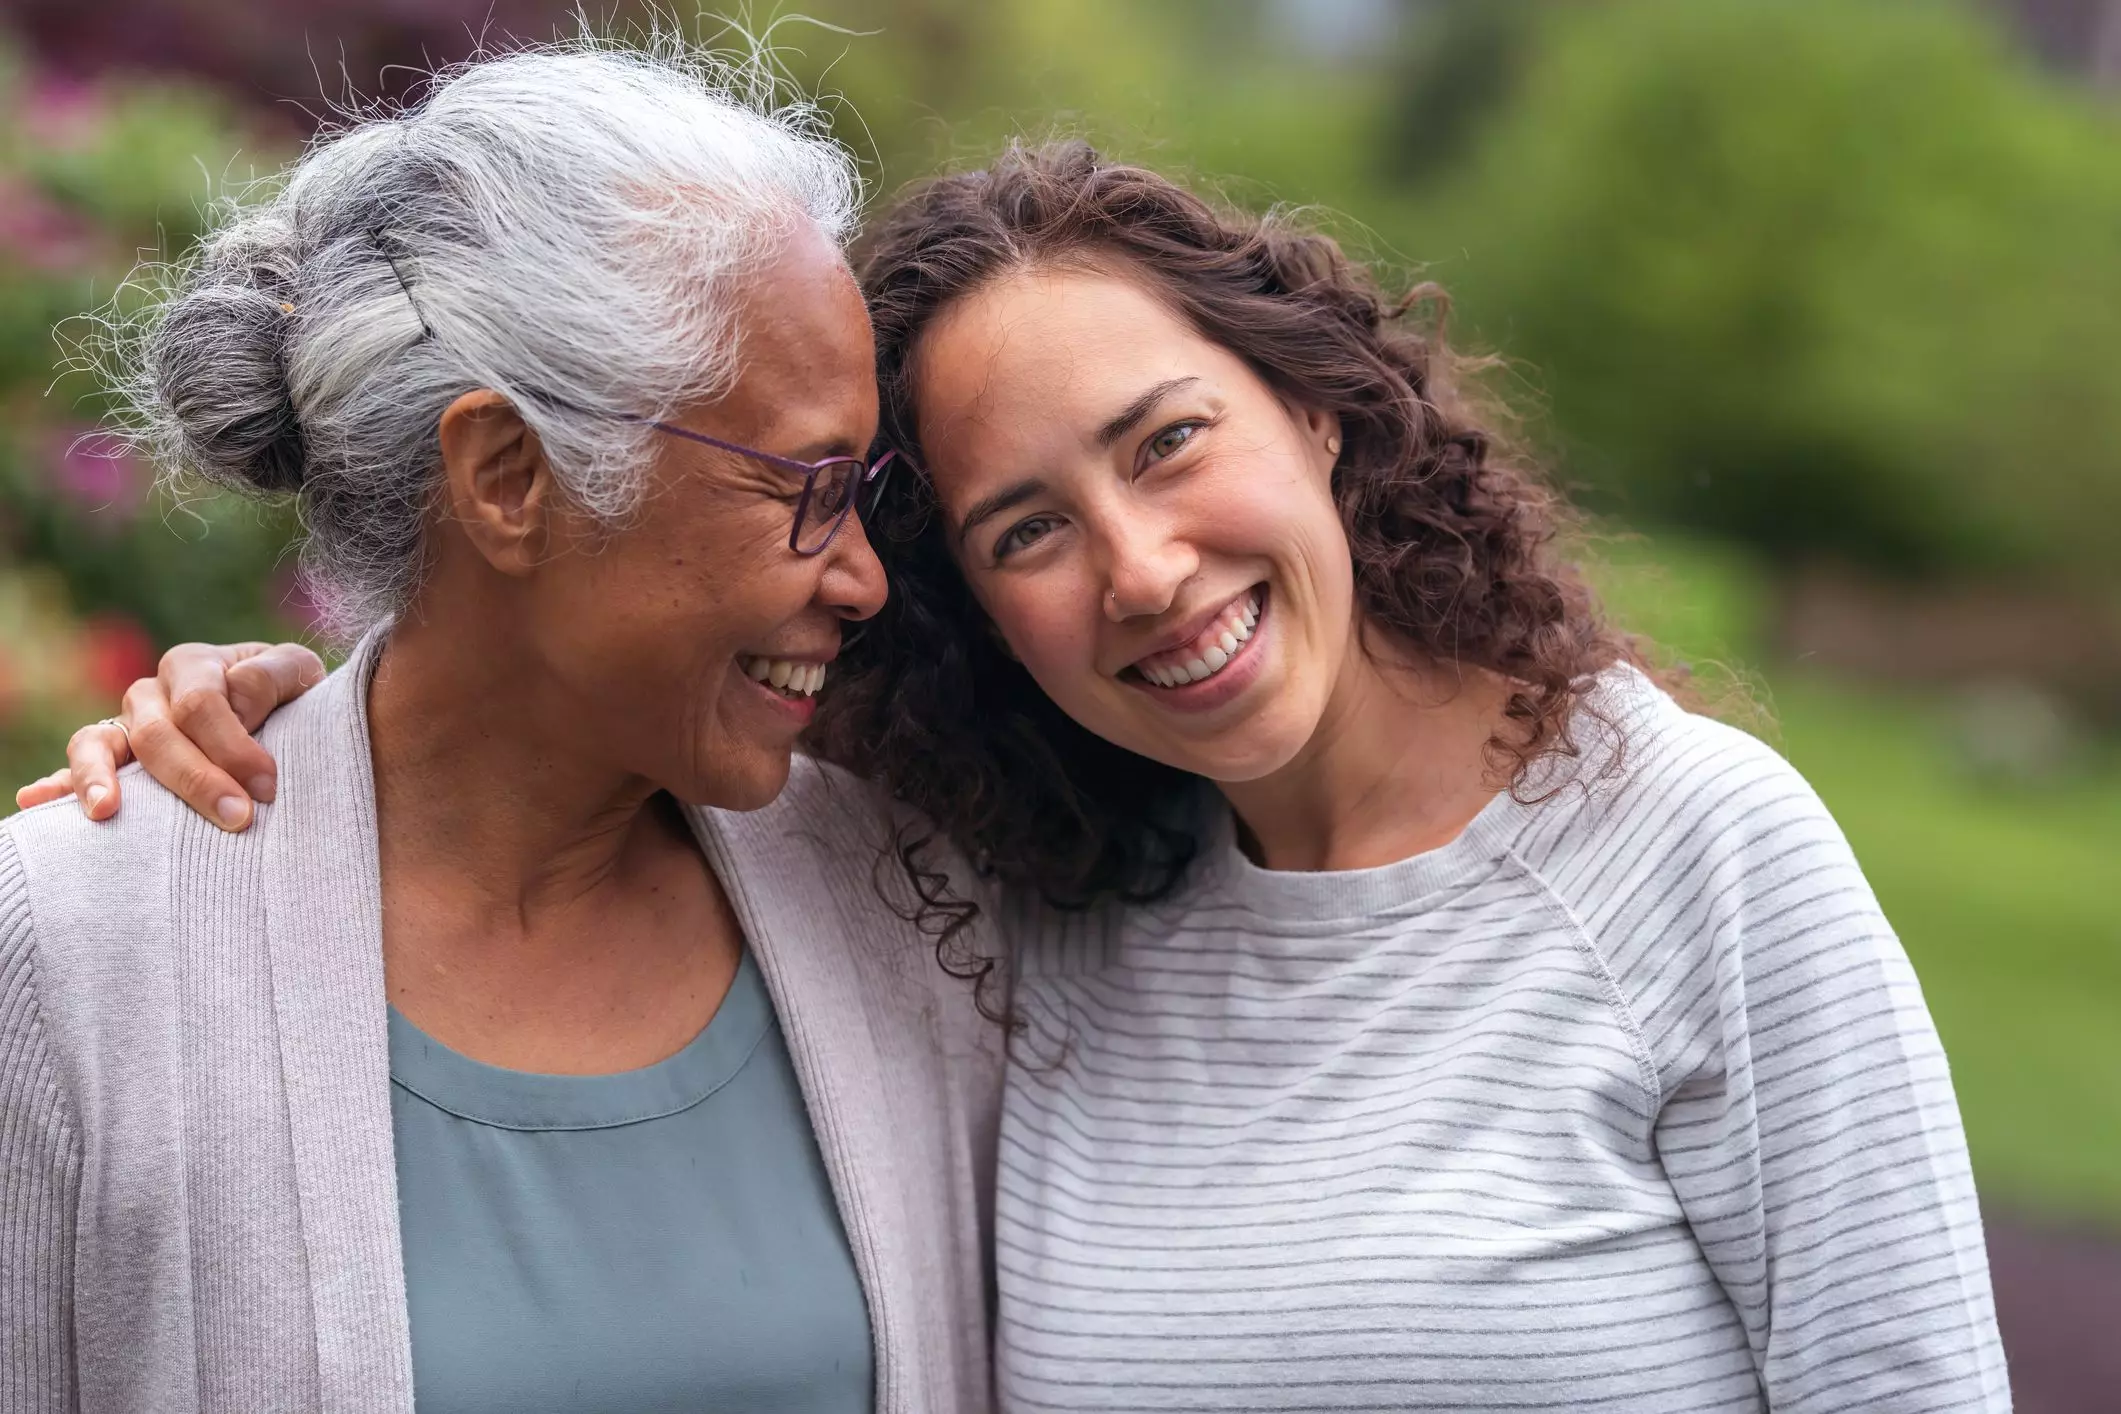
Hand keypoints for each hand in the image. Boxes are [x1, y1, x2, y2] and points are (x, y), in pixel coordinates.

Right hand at [13, 641, 325, 830]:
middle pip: (156, 733)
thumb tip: (236, 698)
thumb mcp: (298, 675)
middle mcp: (152, 693)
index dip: (233, 746)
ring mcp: (126, 726)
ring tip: (107, 811)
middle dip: (195, 779)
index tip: (267, 787)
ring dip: (99, 778)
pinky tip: (36, 800)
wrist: (282, 713)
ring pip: (97, 743)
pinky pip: (75, 769)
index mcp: (195, 666)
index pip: (201, 704)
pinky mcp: (114, 760)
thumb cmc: (291, 696)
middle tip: (237, 818)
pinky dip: (57, 785)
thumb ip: (273, 677)